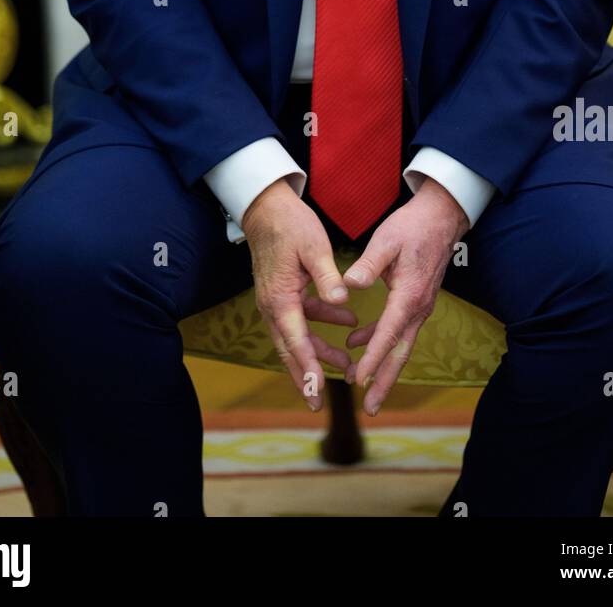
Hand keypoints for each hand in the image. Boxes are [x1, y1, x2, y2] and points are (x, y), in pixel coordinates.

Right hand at [243, 179, 358, 411]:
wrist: (267, 207)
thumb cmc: (290, 225)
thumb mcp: (314, 247)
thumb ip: (328, 276)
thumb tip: (344, 301)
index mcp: (280, 298)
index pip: (296, 341)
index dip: (309, 367)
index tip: (318, 391)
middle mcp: (272, 305)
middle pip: (289, 350)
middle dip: (305, 376)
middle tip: (318, 404)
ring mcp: (275, 300)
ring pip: (295, 336)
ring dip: (318, 351)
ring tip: (345, 367)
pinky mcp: (282, 292)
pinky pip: (300, 318)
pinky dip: (320, 324)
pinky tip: (346, 319)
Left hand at [342, 179, 470, 415]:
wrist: (442, 216)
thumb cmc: (413, 226)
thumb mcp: (386, 240)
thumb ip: (368, 264)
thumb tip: (348, 285)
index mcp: (409, 295)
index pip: (388, 335)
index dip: (373, 359)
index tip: (359, 381)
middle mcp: (418, 307)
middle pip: (400, 353)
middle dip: (385, 381)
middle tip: (371, 408)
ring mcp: (419, 306)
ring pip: (400, 344)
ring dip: (382, 366)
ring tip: (361, 387)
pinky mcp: (415, 300)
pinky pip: (398, 328)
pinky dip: (379, 340)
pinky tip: (356, 343)